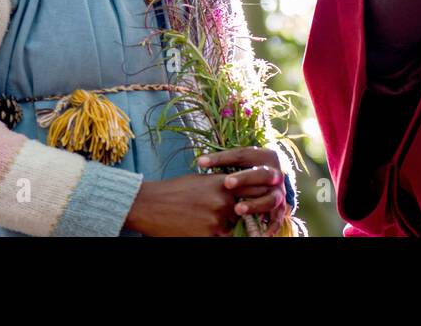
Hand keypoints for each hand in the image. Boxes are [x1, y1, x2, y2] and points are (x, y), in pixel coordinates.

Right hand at [123, 146, 286, 235]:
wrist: (149, 204)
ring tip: (253, 232)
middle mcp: (225, 200)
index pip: (256, 189)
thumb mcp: (202, 181)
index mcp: (225, 184)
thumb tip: (238, 189)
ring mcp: (217, 220)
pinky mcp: (208, 235)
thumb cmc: (175, 190)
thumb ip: (222, 185)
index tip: (270, 201)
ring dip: (239, 230)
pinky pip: (225, 239)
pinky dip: (224, 237)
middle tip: (266, 223)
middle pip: (252, 211)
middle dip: (256, 216)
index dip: (263, 197)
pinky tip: (220, 234)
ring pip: (238, 229)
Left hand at [198, 146, 287, 221]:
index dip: (223, 158)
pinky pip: (277, 218)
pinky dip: (270, 227)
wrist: (273, 183)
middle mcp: (275, 173)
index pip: (243, 154)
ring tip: (238, 209)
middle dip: (245, 178)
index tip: (202, 163)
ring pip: (270, 198)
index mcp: (265, 156)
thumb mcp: (239, 164)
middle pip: (262, 174)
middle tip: (227, 183)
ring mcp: (279, 192)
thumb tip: (200, 161)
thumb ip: (223, 162)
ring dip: (255, 204)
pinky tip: (261, 234)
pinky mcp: (280, 208)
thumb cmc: (248, 172)